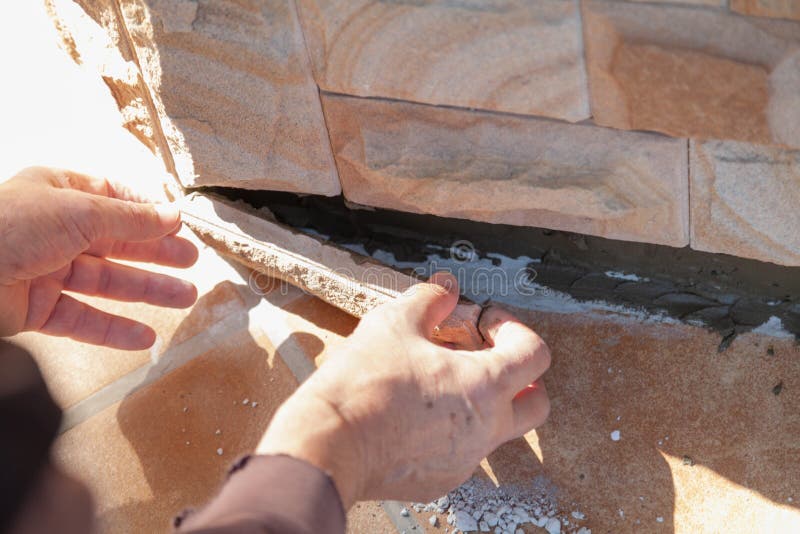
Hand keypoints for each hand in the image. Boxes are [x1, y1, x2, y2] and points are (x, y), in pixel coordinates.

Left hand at [0, 167, 197, 348]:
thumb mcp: (79, 211)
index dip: (148, 213)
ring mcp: (45, 271)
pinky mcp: (36, 310)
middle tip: (192, 263)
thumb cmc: (7, 227)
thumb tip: (173, 215)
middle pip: (116, 243)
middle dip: (156, 253)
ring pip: (107, 283)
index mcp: (59, 193)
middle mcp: (53, 230)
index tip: (179, 225)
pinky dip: (114, 329)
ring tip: (185, 298)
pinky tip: (145, 336)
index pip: (114, 199)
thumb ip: (130, 219)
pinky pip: (84, 319)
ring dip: (147, 291)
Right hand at [257, 272, 550, 507]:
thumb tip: (445, 288)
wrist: (328, 443)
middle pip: (536, 402)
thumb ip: (429, 299)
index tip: (486, 323)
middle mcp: (486, 427)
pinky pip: (463, 450)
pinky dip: (454, 429)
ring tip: (442, 381)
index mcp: (485, 385)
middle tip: (488, 358)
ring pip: (498, 428)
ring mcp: (466, 458)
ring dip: (484, 402)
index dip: (514, 329)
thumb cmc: (363, 386)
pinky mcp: (442, 478)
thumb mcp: (394, 323)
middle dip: (522, 378)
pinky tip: (418, 412)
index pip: (534, 354)